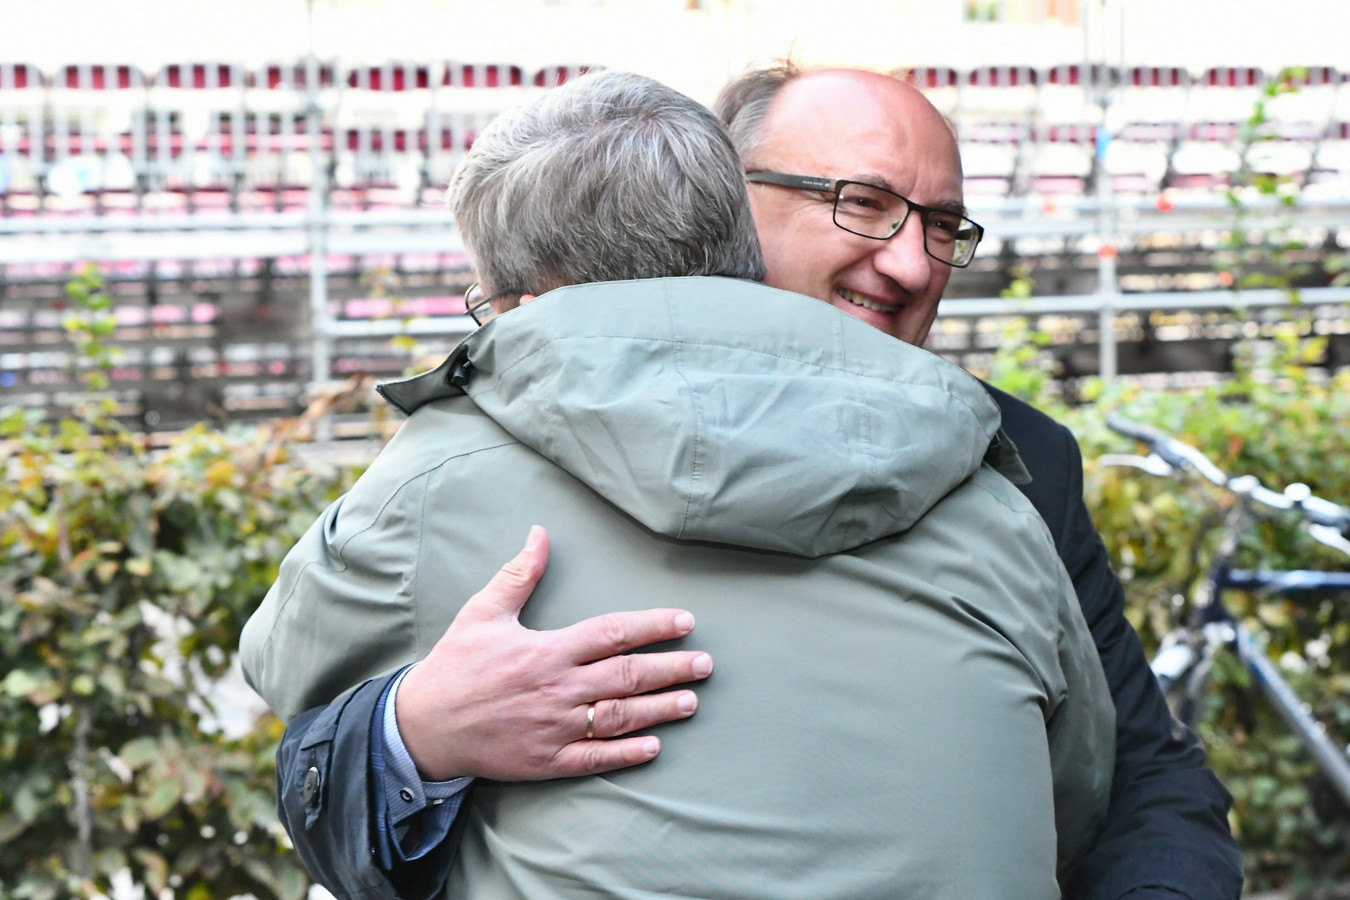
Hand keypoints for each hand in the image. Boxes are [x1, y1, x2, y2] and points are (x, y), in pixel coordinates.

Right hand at [396, 525, 712, 781]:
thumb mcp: (483, 612)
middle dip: (670, 669)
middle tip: (706, 665)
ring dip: (658, 710)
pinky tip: (654, 747)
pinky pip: (593, 759)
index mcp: (546, 650)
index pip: (612, 633)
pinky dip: (625, 754)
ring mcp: (553, 727)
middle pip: (626, 676)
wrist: (422, 725)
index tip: (686, 622)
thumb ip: (518, 574)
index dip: (653, 626)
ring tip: (691, 702)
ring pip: (618, 718)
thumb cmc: (455, 665)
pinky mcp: (545, 761)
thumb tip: (540, 533)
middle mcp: (557, 688)